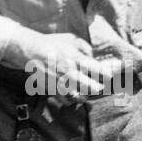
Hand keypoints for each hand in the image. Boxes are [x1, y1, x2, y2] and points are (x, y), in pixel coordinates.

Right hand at [2, 32, 118, 97]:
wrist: (28, 50)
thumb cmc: (51, 43)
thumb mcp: (71, 39)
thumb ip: (85, 48)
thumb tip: (94, 57)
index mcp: (77, 59)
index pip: (100, 71)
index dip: (110, 74)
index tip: (112, 74)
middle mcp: (71, 73)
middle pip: (93, 87)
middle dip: (99, 87)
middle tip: (99, 84)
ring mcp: (61, 84)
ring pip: (80, 97)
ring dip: (86, 95)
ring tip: (86, 91)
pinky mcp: (52, 91)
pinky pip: (67, 101)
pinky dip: (72, 100)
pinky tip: (73, 94)